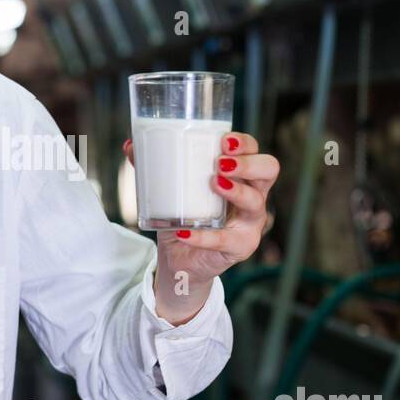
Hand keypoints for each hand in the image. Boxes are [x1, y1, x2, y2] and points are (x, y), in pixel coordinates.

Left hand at [124, 131, 279, 287]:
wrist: (181, 259)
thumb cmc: (184, 217)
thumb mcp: (170, 191)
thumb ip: (154, 168)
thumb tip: (130, 145)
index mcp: (240, 176)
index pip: (254, 150)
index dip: (244, 143)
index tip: (223, 141)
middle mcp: (253, 195)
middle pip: (269, 170)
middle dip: (249, 162)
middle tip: (222, 162)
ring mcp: (250, 222)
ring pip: (256, 202)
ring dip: (236, 191)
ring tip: (214, 183)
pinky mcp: (240, 246)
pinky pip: (225, 240)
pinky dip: (203, 236)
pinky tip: (184, 232)